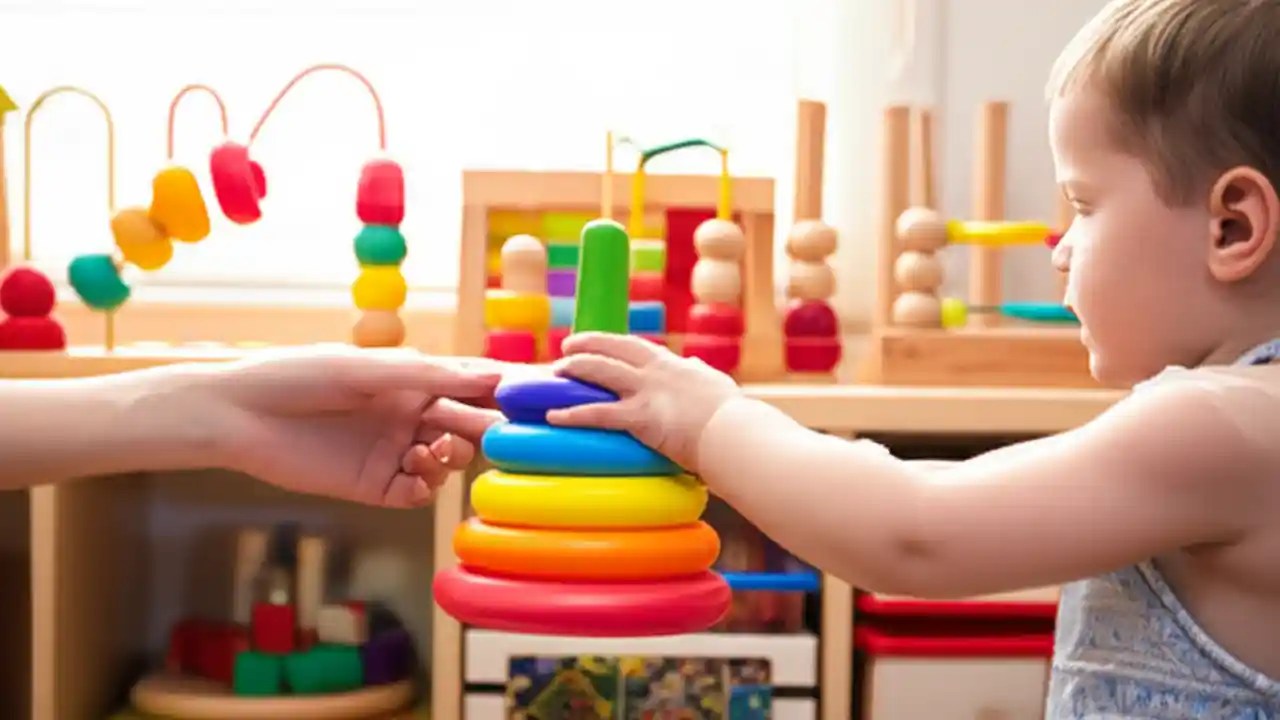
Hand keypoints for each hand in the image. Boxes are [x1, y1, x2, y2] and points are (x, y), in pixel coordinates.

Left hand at [204, 344, 503, 507]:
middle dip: (485, 425)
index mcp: (411, 379)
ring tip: (436, 448)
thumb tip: (489, 375)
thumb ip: (425, 376)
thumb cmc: (296, 377)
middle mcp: (409, 415)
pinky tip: (416, 470)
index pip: (469, 383)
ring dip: (455, 455)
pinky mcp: (376, 486)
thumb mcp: (363, 370)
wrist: (237, 417)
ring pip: (450, 460)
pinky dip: (428, 484)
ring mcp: (394, 451)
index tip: (536, 394)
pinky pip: (419, 492)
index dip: (503, 389)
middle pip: (467, 423)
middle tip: (497, 431)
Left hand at [546, 332, 742, 470]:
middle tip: (567, 346)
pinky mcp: (640, 417)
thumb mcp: (715, 385)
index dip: (614, 344)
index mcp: (675, 365)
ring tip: (555, 371)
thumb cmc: (732, 416)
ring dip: (575, 368)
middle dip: (588, 345)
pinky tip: (554, 415)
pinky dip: (573, 414)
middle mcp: (657, 372)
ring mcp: (647, 392)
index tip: (600, 343)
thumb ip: (700, 374)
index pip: (638, 347)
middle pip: (614, 349)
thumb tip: (695, 366)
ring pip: (601, 371)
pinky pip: (599, 414)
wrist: (734, 432)